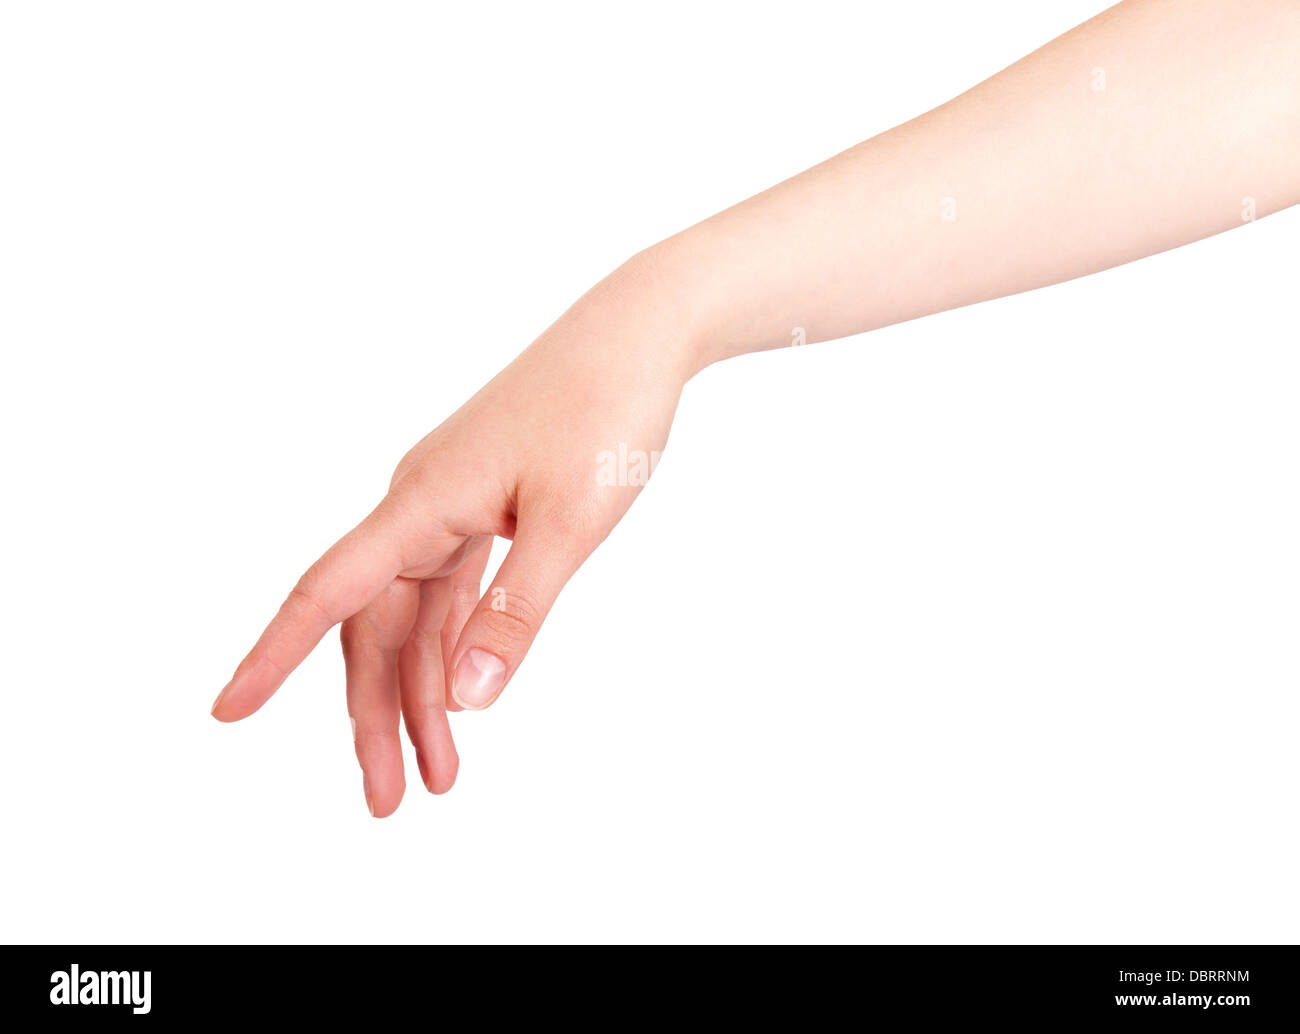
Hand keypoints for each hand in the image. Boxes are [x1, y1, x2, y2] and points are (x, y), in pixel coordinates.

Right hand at [210, 252, 692, 815]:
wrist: (639, 332)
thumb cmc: (605, 412)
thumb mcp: (569, 522)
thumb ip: (516, 612)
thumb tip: (467, 701)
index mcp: (422, 502)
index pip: (327, 591)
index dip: (272, 654)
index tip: (225, 711)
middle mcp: (420, 503)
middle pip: (372, 624)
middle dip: (375, 714)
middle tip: (389, 801)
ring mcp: (450, 504)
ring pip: (413, 614)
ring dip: (421, 692)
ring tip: (440, 776)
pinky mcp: (482, 504)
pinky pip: (450, 589)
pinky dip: (454, 645)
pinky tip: (460, 693)